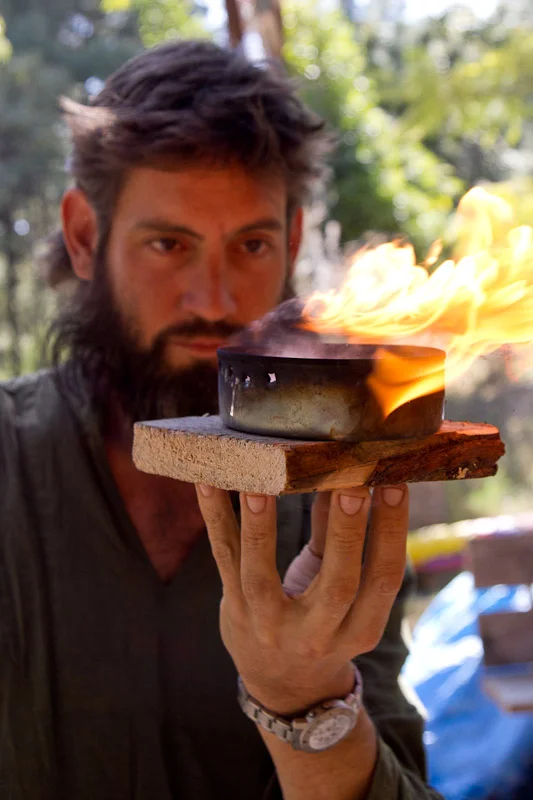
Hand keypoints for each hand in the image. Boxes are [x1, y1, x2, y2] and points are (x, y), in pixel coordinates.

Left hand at [195, 484, 408, 715]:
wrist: (282, 684)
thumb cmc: (322, 621)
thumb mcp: (344, 592)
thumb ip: (340, 536)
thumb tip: (341, 473)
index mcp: (360, 628)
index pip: (383, 579)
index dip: (391, 532)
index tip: (393, 484)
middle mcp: (318, 633)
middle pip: (337, 583)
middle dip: (346, 531)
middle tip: (350, 482)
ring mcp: (269, 626)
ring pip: (262, 576)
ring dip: (261, 527)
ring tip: (260, 484)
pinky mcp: (234, 611)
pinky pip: (223, 559)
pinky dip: (216, 518)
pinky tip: (208, 482)